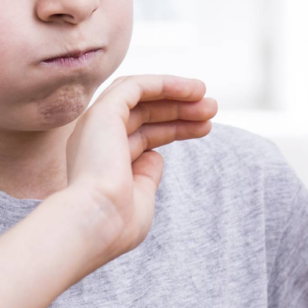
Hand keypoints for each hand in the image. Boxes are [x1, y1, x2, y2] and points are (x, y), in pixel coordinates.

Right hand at [65, 75, 216, 263]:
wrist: (96, 223)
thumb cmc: (118, 224)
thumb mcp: (141, 199)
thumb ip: (147, 175)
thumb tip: (156, 156)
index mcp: (102, 163)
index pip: (142, 135)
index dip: (175, 128)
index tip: (205, 127)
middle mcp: (95, 141)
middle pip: (143, 114)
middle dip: (180, 110)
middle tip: (212, 109)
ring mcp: (96, 125)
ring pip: (138, 97)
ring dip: (174, 94)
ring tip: (207, 96)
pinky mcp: (102, 112)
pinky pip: (135, 86)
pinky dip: (164, 84)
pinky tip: (193, 89)